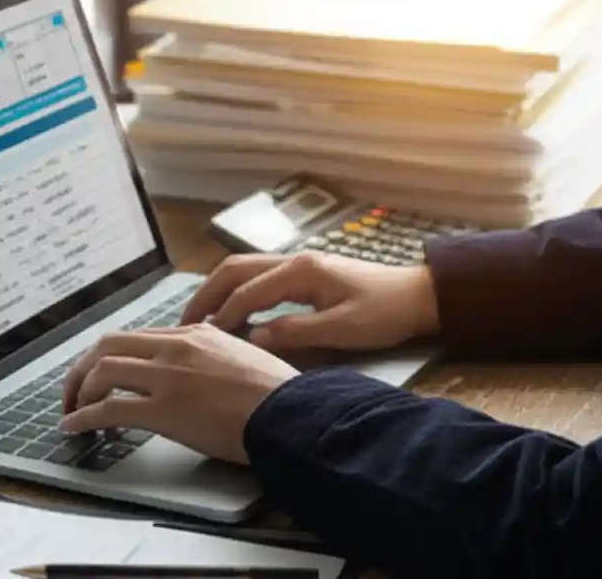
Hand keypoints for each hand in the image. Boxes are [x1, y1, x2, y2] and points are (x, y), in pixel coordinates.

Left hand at [60, 323, 297, 464]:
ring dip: (79, 391)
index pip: (138, 336)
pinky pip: (109, 408)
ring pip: (103, 370)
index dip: (111, 356)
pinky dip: (84, 417)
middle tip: (74, 390)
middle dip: (83, 368)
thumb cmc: (279, 395)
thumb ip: (215, 359)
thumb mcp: (244, 359)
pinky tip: (76, 428)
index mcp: (197, 333)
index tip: (102, 374)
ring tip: (73, 411)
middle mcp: (177, 347)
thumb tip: (199, 378)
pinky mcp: (165, 410)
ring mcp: (169, 377)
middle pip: (108, 344)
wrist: (291, 413)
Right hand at [180, 252, 439, 354]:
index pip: (248, 291)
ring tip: (199, 322)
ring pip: (244, 271)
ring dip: (219, 292)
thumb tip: (254, 338)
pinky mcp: (305, 274)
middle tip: (183, 324)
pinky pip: (259, 279)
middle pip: (235, 270)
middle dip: (206, 295)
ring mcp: (298, 264)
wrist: (418, 296)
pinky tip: (233, 317)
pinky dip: (238, 294)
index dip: (223, 316)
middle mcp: (294, 261)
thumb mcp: (343, 330)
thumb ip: (297, 332)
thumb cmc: (385, 313)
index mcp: (302, 271)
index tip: (203, 340)